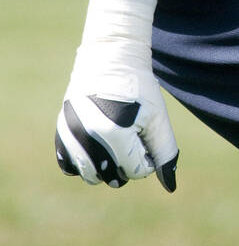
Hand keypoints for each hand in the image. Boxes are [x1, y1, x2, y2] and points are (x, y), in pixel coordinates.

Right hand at [55, 0, 178, 191]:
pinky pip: (69, 165)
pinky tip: (95, 145)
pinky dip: (83, 162)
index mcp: (114, 132)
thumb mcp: (157, 119)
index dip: (147, 157)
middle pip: (113, 177)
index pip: (136, 171)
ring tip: (115, 139)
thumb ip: (165, 153)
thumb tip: (170, 187)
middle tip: (132, 135)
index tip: (146, 134)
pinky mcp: (60, 131)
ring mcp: (69, 134)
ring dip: (106, 165)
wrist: (110, 57)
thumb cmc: (139, 88)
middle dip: (127, 162)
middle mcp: (86, 135)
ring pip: (90, 176)